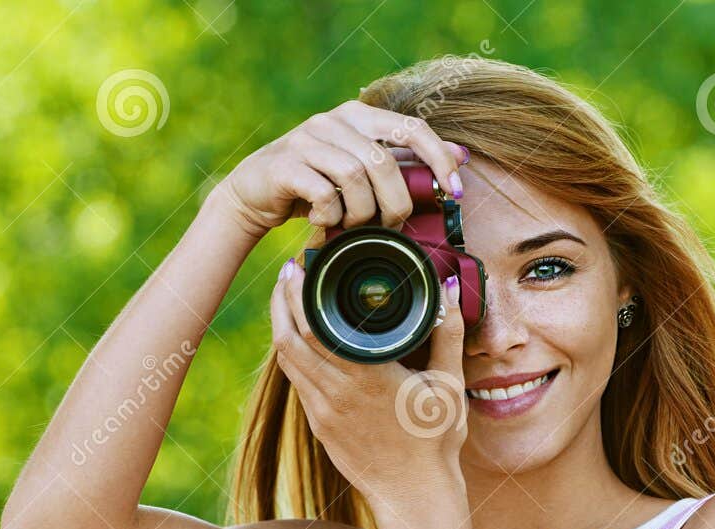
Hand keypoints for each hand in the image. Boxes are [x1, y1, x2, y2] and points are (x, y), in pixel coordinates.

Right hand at [214, 100, 468, 240]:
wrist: (253, 194)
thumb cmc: (314, 185)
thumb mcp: (360, 169)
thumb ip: (403, 162)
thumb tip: (461, 155)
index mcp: (359, 116)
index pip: (413, 128)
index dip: (439, 159)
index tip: (454, 191)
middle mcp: (334, 120)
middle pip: (384, 162)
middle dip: (395, 202)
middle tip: (389, 226)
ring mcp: (307, 139)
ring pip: (355, 178)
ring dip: (360, 213)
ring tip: (351, 226)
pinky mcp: (285, 165)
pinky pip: (323, 194)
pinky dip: (330, 217)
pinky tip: (323, 224)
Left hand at [270, 257, 468, 514]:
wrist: (413, 495)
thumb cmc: (435, 442)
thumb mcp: (449, 385)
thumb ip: (448, 333)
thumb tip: (448, 290)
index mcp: (365, 376)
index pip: (314, 326)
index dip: (298, 293)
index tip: (301, 266)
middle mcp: (336, 392)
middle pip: (289, 338)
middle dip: (282, 300)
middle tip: (288, 272)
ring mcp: (322, 412)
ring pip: (287, 360)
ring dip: (282, 326)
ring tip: (287, 298)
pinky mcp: (318, 426)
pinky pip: (297, 382)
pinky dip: (293, 355)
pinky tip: (301, 340)